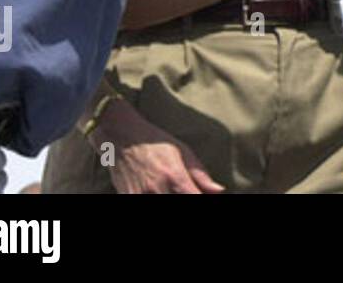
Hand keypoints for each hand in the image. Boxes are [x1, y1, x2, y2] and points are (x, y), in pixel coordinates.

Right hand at [91, 99, 223, 193]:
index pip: (195, 198)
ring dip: (169, 197)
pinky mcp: (128, 198)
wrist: (122, 138)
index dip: (200, 197)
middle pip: (180, 202)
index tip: (201, 194)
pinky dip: (154, 197)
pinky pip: (142, 203)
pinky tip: (159, 191)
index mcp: (175, 176)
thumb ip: (201, 175)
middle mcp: (157, 189)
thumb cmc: (156, 143)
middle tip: (185, 190)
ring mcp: (140, 196)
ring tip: (171, 189)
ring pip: (161, 204)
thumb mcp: (183, 152)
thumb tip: (220, 191)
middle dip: (187, 197)